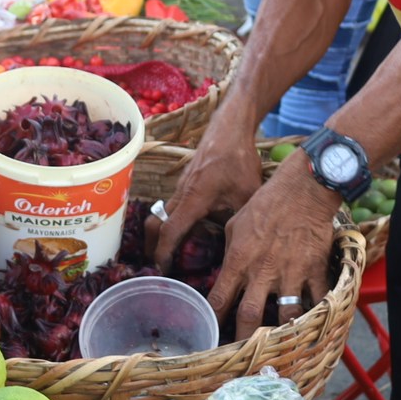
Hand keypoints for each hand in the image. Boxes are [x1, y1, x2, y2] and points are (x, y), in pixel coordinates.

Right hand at [152, 116, 262, 268]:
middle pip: (155, 224)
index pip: (169, 232)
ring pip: (162, 214)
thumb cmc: (238, 158)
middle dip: (152, 246)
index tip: (161, 272)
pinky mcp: (186, 182)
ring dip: (162, 234)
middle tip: (160, 267)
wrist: (230, 127)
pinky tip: (190, 231)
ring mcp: (181, 187)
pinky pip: (172, 206)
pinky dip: (173, 222)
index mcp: (193, 200)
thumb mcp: (248, 193)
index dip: (162, 254)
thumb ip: (243, 220)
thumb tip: (244, 247)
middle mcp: (181, 194)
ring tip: (173, 254)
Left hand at [210, 161, 340, 341]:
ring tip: (279, 347)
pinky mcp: (315, 270)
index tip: (210, 333)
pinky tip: (314, 326)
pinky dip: (317, 314)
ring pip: (287, 315)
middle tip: (242, 356)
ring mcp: (291, 273)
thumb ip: (230, 251)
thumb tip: (224, 268)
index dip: (213, 320)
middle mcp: (263, 272)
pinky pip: (318, 300)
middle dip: (245, 340)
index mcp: (239, 260)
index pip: (220, 298)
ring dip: (283, 333)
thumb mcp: (235, 224)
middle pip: (251, 316)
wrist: (302, 190)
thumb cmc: (265, 203)